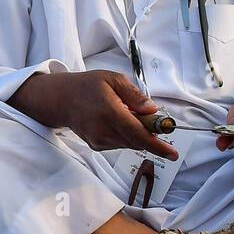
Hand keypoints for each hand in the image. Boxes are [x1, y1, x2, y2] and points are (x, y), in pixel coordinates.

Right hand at [11, 70, 177, 158]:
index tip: (172, 154)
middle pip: (137, 141)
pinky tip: (117, 121)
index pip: (138, 134)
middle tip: (149, 117)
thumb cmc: (88, 86)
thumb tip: (152, 110)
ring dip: (136, 133)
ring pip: (130, 143)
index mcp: (110, 112)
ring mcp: (99, 141)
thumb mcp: (113, 79)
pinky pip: (121, 144)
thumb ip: (134, 95)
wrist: (61, 100)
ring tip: (125, 114)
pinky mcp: (97, 146)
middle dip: (148, 132)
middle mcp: (103, 131)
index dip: (157, 145)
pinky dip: (126, 135)